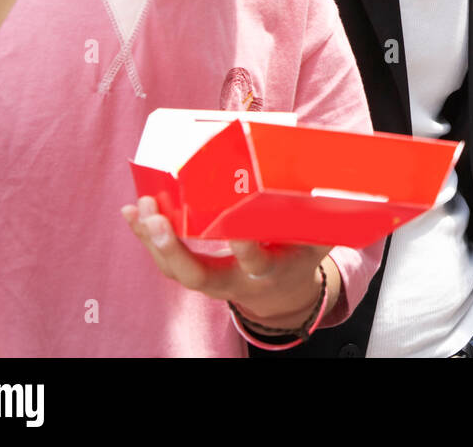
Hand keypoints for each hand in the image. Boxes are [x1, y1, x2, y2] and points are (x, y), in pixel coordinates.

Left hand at [122, 196, 327, 324]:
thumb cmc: (301, 256)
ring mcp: (212, 281)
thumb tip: (339, 177)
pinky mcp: (196, 273)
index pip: (255, 262)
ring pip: (175, 270)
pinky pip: (166, 260)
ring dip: (151, 240)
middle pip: (197, 275)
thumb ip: (326, 215)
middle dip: (173, 249)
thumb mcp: (319, 241)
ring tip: (138, 208)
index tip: (235, 228)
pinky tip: (132, 213)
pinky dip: (146, 236)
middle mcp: (236, 281)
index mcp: (269, 271)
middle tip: (156, 218)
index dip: (244, 247)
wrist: (284, 295)